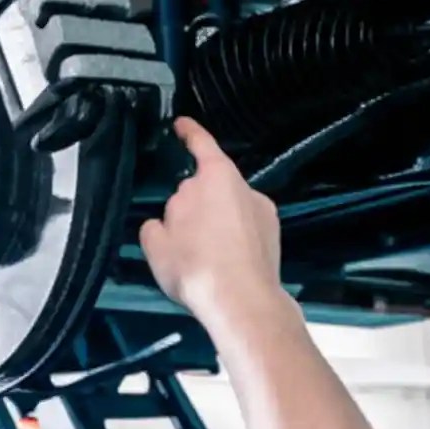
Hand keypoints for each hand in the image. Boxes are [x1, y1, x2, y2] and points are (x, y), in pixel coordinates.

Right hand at [140, 118, 290, 331]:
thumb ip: (157, 225)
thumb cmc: (195, 265)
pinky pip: (242, 230)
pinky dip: (229, 239)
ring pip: (227, 209)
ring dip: (212, 221)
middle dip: (193, 200)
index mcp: (216, 177)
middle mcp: (245, 187)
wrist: (241, 303)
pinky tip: (219, 264)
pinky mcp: (273, 238)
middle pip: (210, 184)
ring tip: (198, 255)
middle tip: (176, 232)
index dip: (189, 132)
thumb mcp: (156, 243)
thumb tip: (168, 223)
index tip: (181, 124)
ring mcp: (263, 213)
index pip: (201, 144)